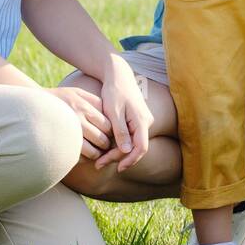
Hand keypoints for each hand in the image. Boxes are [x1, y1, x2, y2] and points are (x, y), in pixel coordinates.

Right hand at [45, 85, 113, 162]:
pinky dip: (84, 159)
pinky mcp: (60, 144)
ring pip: (92, 152)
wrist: (33, 105)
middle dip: (106, 145)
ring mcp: (68, 134)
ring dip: (96, 154)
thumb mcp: (77, 93)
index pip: (108, 125)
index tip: (109, 134)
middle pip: (102, 139)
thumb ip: (94, 100)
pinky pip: (78, 158)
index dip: (112, 132)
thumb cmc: (60, 98)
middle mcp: (77, 120)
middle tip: (104, 145)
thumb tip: (111, 111)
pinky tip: (83, 154)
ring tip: (95, 151)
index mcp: (84, 108)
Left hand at [93, 56, 153, 171]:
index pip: (141, 148)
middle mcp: (146, 122)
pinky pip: (130, 136)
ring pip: (132, 143)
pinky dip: (118, 143)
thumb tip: (127, 151)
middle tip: (99, 164)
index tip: (117, 168)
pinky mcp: (137, 120)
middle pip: (135, 147)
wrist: (118, 75)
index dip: (130, 160)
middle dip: (118, 158)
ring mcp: (142, 121)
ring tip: (99, 159)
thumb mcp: (114, 112)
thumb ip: (121, 131)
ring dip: (117, 152)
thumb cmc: (114, 91)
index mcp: (142, 120)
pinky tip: (105, 148)